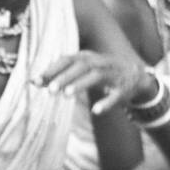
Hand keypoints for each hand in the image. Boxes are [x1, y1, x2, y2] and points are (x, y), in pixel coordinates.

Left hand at [34, 52, 152, 115]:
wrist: (136, 76)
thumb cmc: (100, 74)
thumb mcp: (80, 71)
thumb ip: (59, 75)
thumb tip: (32, 81)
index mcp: (87, 58)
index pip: (67, 60)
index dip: (52, 69)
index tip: (37, 82)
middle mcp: (99, 63)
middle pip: (80, 66)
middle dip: (64, 77)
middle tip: (50, 90)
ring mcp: (112, 75)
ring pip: (96, 77)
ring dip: (81, 85)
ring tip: (67, 95)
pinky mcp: (123, 89)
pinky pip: (115, 95)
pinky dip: (106, 102)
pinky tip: (96, 110)